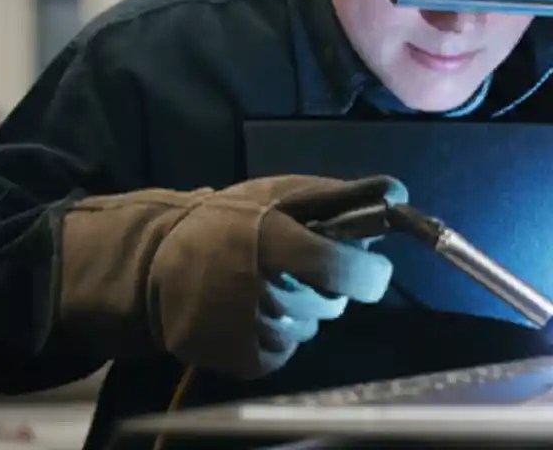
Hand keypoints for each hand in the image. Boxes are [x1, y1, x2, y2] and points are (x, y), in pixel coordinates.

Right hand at [55, 175, 403, 379]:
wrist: (157, 265)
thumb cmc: (226, 223)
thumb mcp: (277, 194)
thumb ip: (335, 195)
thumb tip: (395, 193)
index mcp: (274, 242)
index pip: (342, 269)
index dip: (368, 272)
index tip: (373, 268)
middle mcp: (263, 289)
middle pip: (330, 303)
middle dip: (326, 286)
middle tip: (299, 267)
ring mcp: (251, 329)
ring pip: (309, 328)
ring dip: (301, 309)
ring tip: (268, 286)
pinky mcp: (243, 359)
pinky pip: (286, 351)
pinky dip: (280, 335)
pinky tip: (255, 311)